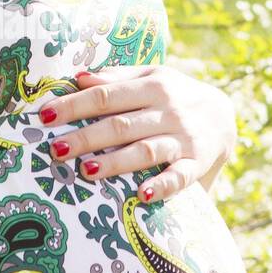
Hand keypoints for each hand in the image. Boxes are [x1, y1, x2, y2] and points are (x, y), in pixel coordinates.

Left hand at [37, 64, 237, 202]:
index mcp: (152, 86)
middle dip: (86, 137)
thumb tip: (78, 77)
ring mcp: (183, 138)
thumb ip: (117, 77)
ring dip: (116, 162)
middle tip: (56, 150)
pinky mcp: (196, 163)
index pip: (106, 95)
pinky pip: (179, 177)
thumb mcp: (152, 77)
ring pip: (145, 150)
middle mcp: (167, 110)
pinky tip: (142, 195)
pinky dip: (162, 186)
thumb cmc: (175, 96)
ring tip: (87, 171)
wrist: (225, 116)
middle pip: (120, 124)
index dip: (75, 105)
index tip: (46, 115)